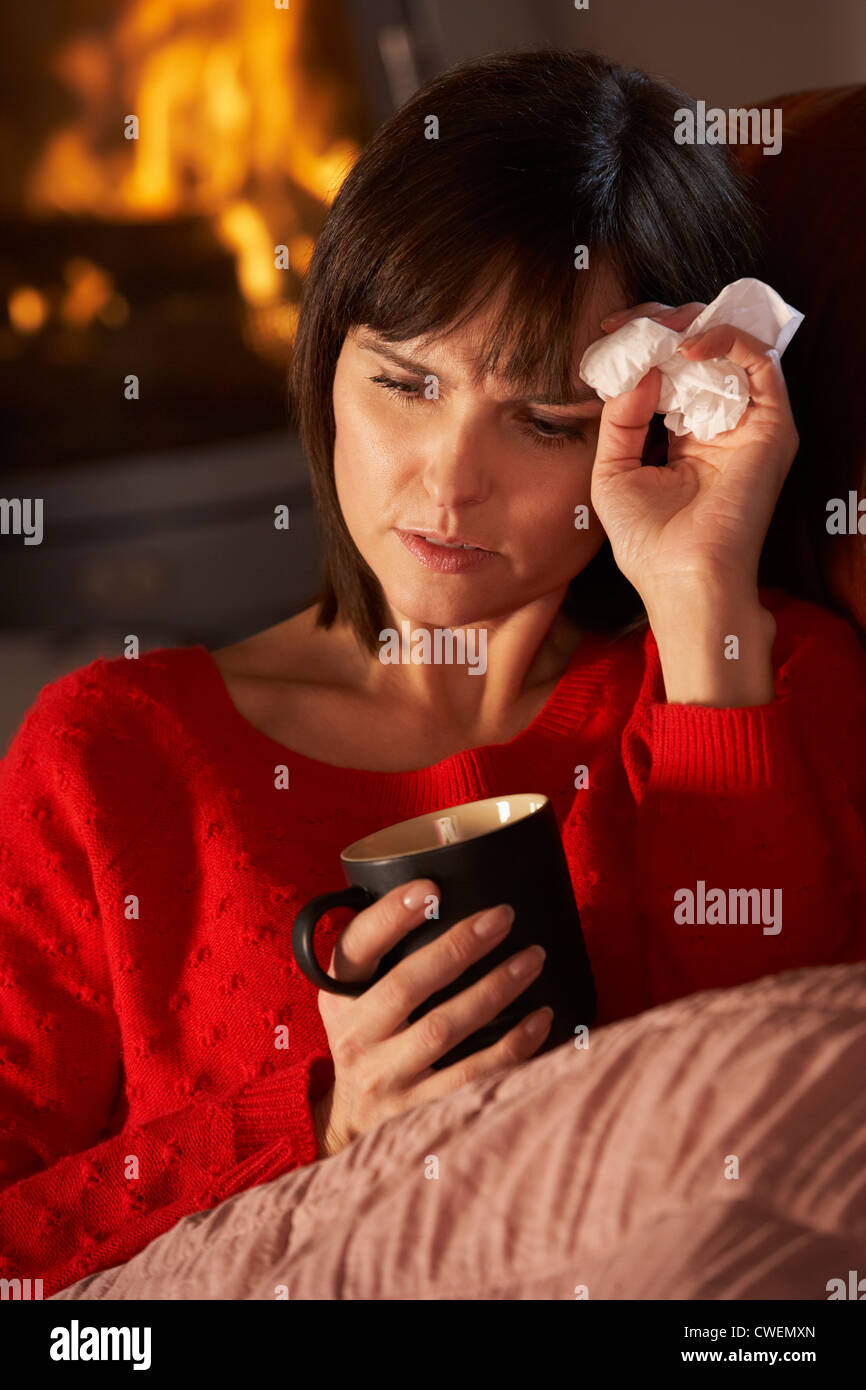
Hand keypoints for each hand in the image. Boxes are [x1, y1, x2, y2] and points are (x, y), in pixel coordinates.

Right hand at [312, 879, 551, 1157]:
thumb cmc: (369, 1040)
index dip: (391, 915)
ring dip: (494, 989)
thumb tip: (440, 892)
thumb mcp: (353, 998)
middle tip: (503, 917)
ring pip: (443, 1028)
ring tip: (533, 958)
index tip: (431, 887)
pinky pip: (473, 1075)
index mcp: (339, 997)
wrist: (351, 1128)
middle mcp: (356, 1037)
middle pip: (407, 985)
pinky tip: (540, 1017)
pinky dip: (512, 1045)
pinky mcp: (420, 1112)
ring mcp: (387, 1079)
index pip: (356, 947)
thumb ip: (380, 955)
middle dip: (459, 946)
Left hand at [589, 301, 798, 609]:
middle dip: (663, 326)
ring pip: (731, 349)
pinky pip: (760, 361)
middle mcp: (721, 427)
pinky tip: (685, 349)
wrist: (685, 581)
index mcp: (685, 439)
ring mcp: (749, 425)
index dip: (641, 346)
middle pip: (700, 353)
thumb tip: (639, 369)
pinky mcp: (772, 426)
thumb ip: (620, 419)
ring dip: (692, 326)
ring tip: (657, 330)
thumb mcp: (612, 472)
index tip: (606, 333)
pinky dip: (726, 340)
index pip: (670, 373)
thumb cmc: (649, 543)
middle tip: (629, 323)